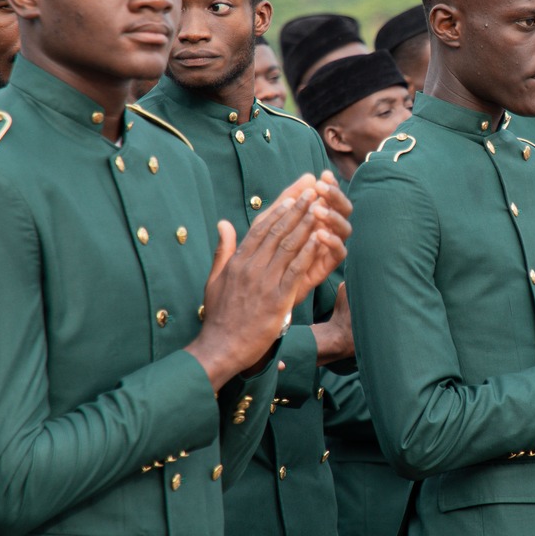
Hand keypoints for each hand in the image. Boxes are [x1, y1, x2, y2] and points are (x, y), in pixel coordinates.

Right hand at [187, 180, 350, 391]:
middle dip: (297, 207)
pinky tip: (320, 238)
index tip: (293, 193)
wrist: (221, 346)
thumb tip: (224, 223)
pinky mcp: (277, 298)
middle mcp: (250, 267)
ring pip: (288, 245)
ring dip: (305, 223)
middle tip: (313, 190)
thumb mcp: (214, 280)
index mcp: (237, 261)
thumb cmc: (220, 315)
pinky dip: (308, 252)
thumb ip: (223, 250)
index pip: (261, 227)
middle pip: (277, 230)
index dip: (279, 207)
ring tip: (320, 206)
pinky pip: (295, 270)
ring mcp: (263, 282)